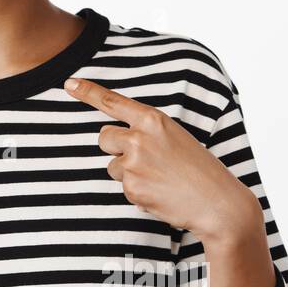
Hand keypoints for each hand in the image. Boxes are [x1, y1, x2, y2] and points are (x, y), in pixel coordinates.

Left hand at [64, 76, 259, 244]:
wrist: (217, 203)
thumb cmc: (200, 169)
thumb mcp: (176, 137)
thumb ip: (147, 132)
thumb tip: (118, 138)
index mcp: (154, 120)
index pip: (113, 102)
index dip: (88, 92)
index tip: (69, 83)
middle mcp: (139, 138)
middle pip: (104, 138)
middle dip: (116, 148)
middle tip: (144, 159)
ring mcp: (133, 164)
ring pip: (113, 166)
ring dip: (129, 173)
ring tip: (159, 178)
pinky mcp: (131, 189)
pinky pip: (123, 187)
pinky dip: (138, 192)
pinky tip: (161, 193)